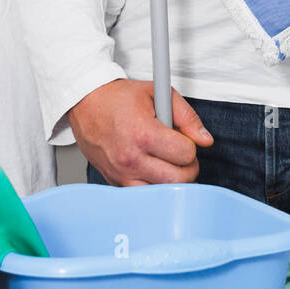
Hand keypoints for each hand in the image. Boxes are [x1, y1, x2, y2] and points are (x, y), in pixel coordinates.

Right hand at [68, 79, 211, 185]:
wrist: (84, 102)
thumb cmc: (118, 97)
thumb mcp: (158, 93)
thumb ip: (187, 116)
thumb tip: (205, 140)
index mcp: (143, 133)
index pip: (186, 154)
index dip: (191, 145)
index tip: (183, 139)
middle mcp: (130, 158)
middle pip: (178, 180)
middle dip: (187, 167)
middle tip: (181, 154)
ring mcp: (121, 174)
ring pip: (162, 193)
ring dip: (171, 180)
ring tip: (167, 162)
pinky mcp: (114, 182)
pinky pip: (143, 195)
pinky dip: (153, 186)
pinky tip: (153, 170)